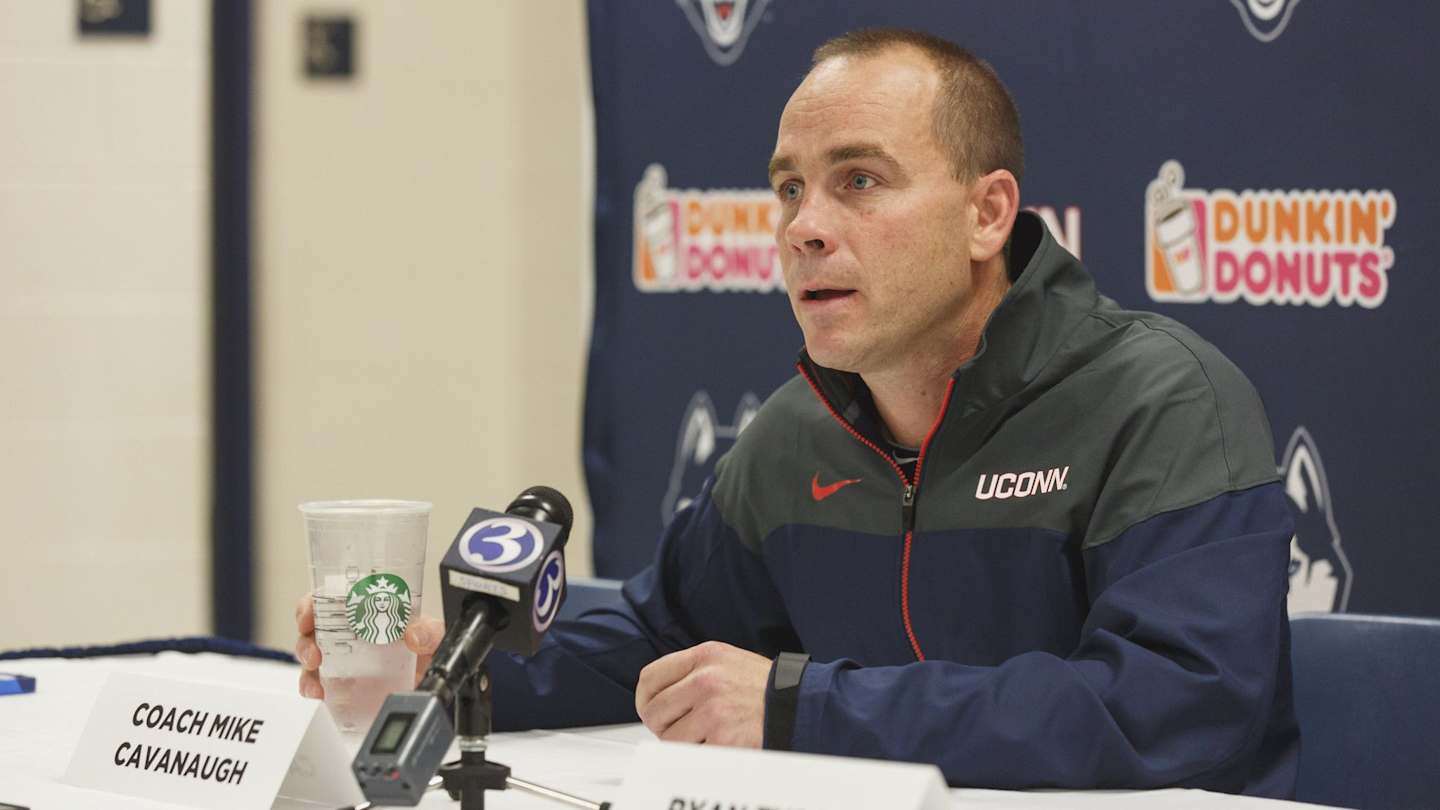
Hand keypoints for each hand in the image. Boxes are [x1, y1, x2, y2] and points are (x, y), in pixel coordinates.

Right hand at [295, 592, 446, 698]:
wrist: (430, 681)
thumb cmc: (427, 649)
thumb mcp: (433, 635)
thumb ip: (429, 631)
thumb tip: (413, 635)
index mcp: (366, 612)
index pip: (331, 599)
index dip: (312, 603)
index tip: (308, 614)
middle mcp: (349, 633)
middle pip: (313, 627)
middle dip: (306, 638)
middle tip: (314, 653)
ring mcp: (343, 659)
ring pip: (310, 656)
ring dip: (306, 666)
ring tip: (315, 678)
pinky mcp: (342, 683)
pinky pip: (318, 683)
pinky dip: (312, 687)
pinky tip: (319, 693)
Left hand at [635, 640, 769, 746]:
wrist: (801, 707)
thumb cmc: (766, 688)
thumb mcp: (728, 661)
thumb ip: (694, 671)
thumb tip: (659, 694)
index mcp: (705, 656)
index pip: (650, 677)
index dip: (645, 699)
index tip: (650, 709)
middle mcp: (705, 680)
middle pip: (653, 711)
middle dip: (662, 725)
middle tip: (678, 729)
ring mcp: (712, 710)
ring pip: (669, 738)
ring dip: (683, 743)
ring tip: (706, 735)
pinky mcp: (721, 739)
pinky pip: (691, 754)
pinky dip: (702, 754)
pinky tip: (720, 743)